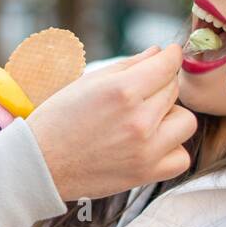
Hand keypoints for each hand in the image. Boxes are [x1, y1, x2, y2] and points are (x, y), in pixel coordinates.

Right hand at [26, 44, 196, 201]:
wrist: (40, 164)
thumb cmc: (58, 119)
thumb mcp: (88, 82)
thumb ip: (129, 65)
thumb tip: (160, 53)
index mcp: (122, 91)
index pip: (168, 65)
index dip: (170, 57)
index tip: (169, 56)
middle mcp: (139, 120)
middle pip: (173, 91)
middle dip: (159, 87)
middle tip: (136, 95)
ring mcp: (146, 149)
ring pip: (185, 121)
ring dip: (170, 118)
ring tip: (145, 121)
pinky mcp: (147, 173)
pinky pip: (181, 157)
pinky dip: (171, 150)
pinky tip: (150, 145)